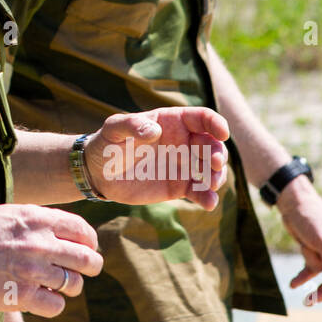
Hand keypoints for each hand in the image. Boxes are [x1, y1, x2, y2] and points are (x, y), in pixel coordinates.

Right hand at [0, 205, 102, 317]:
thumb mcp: (9, 214)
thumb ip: (37, 222)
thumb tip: (63, 232)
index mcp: (37, 219)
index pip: (82, 231)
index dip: (89, 243)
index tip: (85, 249)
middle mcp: (39, 243)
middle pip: (87, 259)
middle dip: (90, 267)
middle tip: (82, 272)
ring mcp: (32, 271)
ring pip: (74, 284)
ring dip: (69, 287)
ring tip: (53, 286)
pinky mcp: (22, 296)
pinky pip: (56, 305)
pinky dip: (52, 304)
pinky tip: (38, 298)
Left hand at [85, 107, 229, 208]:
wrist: (99, 173)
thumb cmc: (107, 144)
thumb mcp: (114, 130)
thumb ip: (132, 126)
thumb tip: (154, 132)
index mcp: (172, 122)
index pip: (201, 118)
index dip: (215, 123)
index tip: (222, 133)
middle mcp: (183, 142)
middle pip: (212, 145)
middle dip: (218, 153)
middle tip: (213, 163)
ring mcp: (184, 165)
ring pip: (211, 169)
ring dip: (217, 176)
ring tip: (210, 184)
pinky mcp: (180, 187)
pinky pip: (200, 192)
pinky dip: (208, 198)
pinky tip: (208, 203)